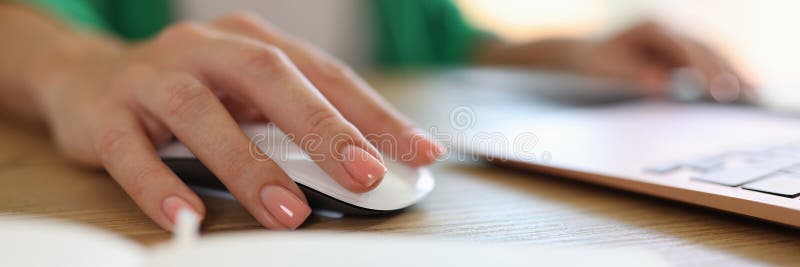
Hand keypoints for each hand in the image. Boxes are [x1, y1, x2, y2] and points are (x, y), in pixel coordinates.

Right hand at [29, 12, 443, 230]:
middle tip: (365, 175)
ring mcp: (151, 77)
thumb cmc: (189, 89)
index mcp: (251, 40)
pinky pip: (129, 152)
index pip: (324, 74)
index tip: (419, 151)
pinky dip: (158, 186)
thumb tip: (367, 165)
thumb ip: (296, 121)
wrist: (86, 76)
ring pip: (200, 114)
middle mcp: (205, 48)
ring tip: (289, 213)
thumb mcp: (246, 94)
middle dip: (322, 129)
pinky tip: (188, 218)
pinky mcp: (104, 114)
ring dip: (249, 166)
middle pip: (269, 78)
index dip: (374, 113)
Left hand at [478, 21, 752, 101]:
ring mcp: (673, 36)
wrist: (579, 55)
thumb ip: (633, 74)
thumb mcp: (606, 70)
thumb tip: (661, 84)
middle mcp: (665, 27)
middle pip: (703, 46)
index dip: (702, 67)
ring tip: (749, 92)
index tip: (716, 87)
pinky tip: (738, 87)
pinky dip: (720, 71)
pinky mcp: (675, 50)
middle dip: (722, 69)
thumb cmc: (590, 63)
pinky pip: (703, 58)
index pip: (684, 47)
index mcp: (651, 27)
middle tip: (738, 93)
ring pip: (708, 50)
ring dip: (728, 69)